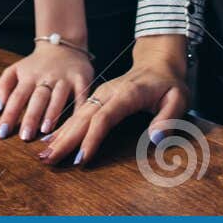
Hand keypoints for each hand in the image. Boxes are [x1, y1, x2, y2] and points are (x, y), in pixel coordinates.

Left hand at [0, 43, 93, 141]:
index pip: (17, 96)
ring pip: (58, 96)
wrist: (63, 45)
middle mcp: (46, 77)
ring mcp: (65, 78)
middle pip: (38, 98)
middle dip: (31, 117)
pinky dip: (78, 109)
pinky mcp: (82, 79)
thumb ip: (2, 87)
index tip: (2, 133)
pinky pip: (81, 96)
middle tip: (25, 136)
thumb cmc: (35, 66)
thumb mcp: (14, 70)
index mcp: (28, 76)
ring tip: (45, 130)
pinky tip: (75, 123)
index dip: (9, 114)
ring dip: (52, 113)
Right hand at [34, 37, 189, 165]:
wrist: (157, 62)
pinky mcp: (97, 97)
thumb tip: (155, 139)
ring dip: (60, 135)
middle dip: (66, 139)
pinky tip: (51, 139)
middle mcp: (108, 92)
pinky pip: (78, 113)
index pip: (105, 117)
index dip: (92, 138)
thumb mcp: (178, 99)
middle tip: (49, 159)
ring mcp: (100, 94)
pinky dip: (63, 127)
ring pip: (77, 115)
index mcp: (126, 94)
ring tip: (44, 153)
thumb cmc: (169, 84)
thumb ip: (168, 119)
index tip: (81, 158)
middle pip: (83, 117)